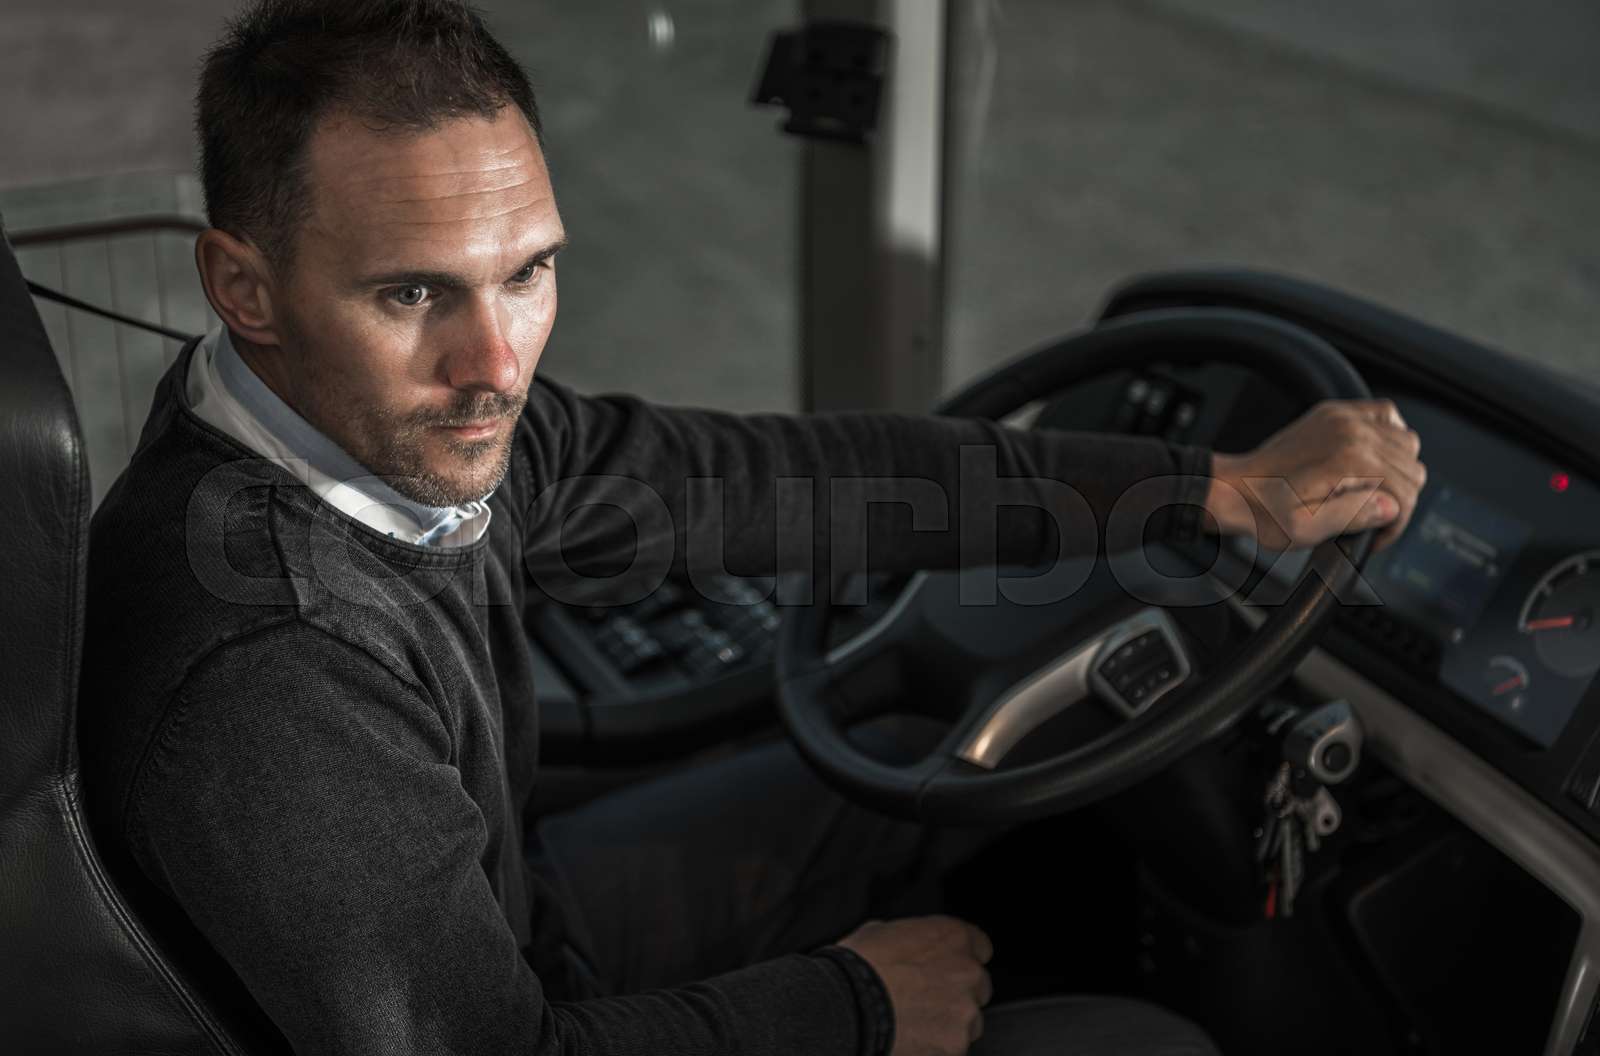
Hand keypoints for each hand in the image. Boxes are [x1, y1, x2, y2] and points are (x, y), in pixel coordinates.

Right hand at [836, 915, 993, 1055]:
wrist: (846, 1007)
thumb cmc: (858, 966)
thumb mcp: (882, 932)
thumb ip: (910, 938)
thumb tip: (903, 946)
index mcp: (953, 937)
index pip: (981, 946)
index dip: (961, 958)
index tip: (947, 967)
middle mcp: (968, 972)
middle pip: (978, 986)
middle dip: (957, 993)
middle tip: (925, 999)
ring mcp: (965, 1012)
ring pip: (968, 1021)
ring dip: (948, 1023)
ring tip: (913, 1023)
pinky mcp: (955, 1045)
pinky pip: (951, 1048)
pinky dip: (935, 1047)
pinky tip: (910, 1039)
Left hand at [1203, 398, 1425, 551]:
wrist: (1236, 490)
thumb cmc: (1265, 514)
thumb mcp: (1305, 529)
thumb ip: (1352, 517)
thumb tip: (1391, 507)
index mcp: (1347, 461)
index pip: (1405, 493)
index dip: (1396, 523)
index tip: (1377, 536)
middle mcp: (1350, 433)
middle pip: (1411, 468)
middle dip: (1399, 500)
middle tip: (1373, 518)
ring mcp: (1343, 418)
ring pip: (1406, 443)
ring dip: (1398, 471)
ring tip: (1373, 493)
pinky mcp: (1335, 414)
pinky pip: (1386, 414)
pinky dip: (1390, 435)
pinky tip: (1373, 458)